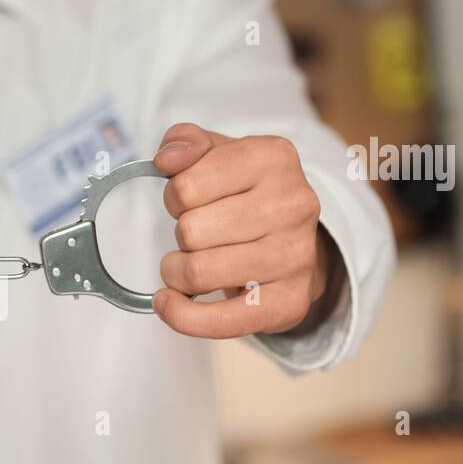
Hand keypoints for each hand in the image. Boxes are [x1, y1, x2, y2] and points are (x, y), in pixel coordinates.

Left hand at [151, 123, 337, 337]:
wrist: (292, 240)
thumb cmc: (244, 195)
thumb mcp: (216, 155)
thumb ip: (184, 142)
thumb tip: (166, 159)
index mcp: (273, 157)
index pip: (185, 186)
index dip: (175, 197)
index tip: (190, 201)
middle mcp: (294, 204)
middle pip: (190, 231)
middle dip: (180, 237)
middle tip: (199, 235)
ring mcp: (296, 255)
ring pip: (199, 272)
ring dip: (178, 273)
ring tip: (191, 264)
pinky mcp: (290, 302)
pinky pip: (222, 321)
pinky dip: (182, 317)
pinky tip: (170, 303)